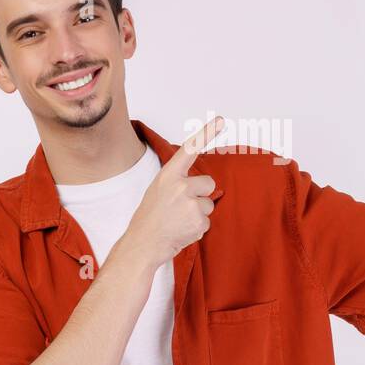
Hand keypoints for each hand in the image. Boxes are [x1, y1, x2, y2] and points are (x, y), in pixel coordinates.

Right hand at [119, 115, 225, 268]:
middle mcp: (181, 186)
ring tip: (178, 221)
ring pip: (209, 205)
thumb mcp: (158, 190)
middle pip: (209, 184)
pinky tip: (181, 231)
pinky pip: (207, 222)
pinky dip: (197, 228)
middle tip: (180, 208)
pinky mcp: (199, 221)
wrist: (142, 244)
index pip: (190, 149)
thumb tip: (200, 184)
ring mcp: (190, 204)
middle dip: (200, 195)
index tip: (221, 120)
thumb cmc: (149, 218)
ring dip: (198, 214)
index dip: (206, 133)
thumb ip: (178, 182)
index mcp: (168, 175)